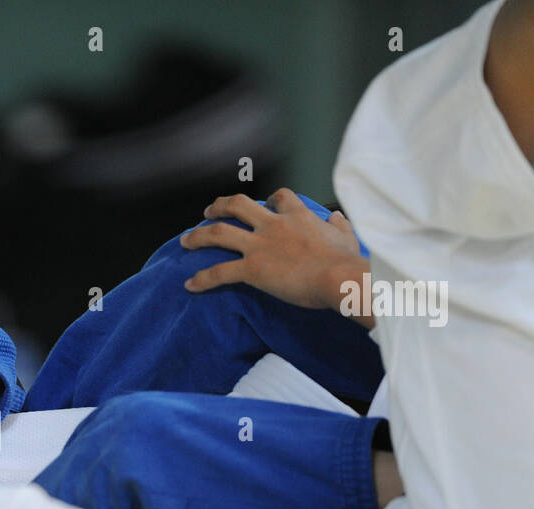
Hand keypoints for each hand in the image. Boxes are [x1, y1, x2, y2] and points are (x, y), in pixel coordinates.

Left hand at [180, 189, 367, 311]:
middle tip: (208, 211)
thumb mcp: (347, 236)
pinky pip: (219, 272)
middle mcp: (274, 225)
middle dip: (220, 206)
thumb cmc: (348, 261)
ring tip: (186, 240)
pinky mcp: (252, 269)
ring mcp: (260, 246)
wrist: (341, 277)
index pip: (279, 197)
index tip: (265, 203)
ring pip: (219, 233)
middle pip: (238, 206)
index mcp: (298, 216)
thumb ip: (339, 225)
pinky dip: (202, 278)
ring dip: (199, 235)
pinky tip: (190, 285)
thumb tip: (337, 217)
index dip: (269, 199)